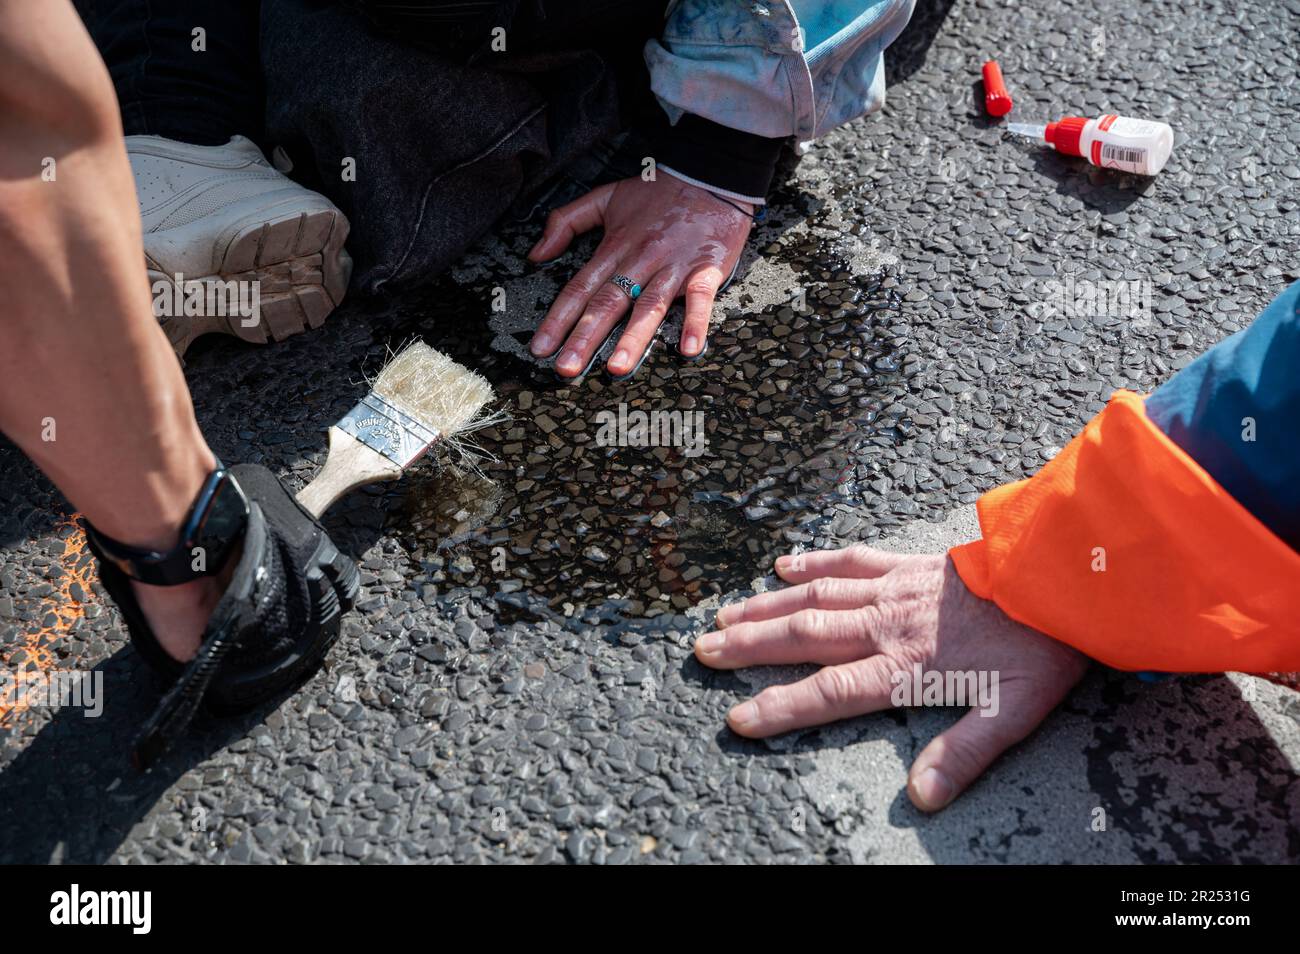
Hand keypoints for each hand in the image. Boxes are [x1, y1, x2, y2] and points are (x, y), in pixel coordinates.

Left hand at [526, 174, 751, 376]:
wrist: (711, 172)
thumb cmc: (658, 190)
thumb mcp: (605, 197)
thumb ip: (566, 221)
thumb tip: (536, 253)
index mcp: (615, 246)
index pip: (580, 287)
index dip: (558, 319)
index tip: (541, 348)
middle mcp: (641, 259)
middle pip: (608, 303)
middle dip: (585, 337)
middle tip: (567, 368)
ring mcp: (674, 265)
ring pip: (649, 306)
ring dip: (632, 339)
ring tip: (616, 368)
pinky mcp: (706, 268)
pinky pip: (700, 299)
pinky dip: (695, 323)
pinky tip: (688, 349)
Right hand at [694, 547, 1088, 810]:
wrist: (1063, 575)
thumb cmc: (1039, 646)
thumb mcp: (1011, 714)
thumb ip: (962, 753)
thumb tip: (922, 796)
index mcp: (906, 668)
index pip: (829, 692)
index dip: (780, 707)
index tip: (736, 717)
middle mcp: (886, 626)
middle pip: (804, 637)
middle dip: (750, 648)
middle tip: (703, 651)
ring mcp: (892, 590)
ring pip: (816, 597)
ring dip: (766, 608)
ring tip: (724, 615)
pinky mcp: (907, 565)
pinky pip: (851, 560)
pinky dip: (814, 562)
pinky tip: (783, 564)